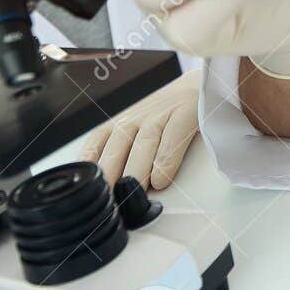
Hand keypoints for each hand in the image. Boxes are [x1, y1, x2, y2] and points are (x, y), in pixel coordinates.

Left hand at [81, 70, 200, 189]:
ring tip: (134, 194)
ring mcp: (160, 113)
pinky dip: (166, 160)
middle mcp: (135, 118)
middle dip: (110, 178)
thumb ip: (121, 156)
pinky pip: (173, 137)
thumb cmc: (165, 115)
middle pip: (117, 149)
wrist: (198, 86)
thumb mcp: (135, 129)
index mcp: (118, 124)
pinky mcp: (186, 111)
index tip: (90, 194)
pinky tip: (161, 179)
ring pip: (143, 143)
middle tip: (110, 204)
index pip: (94, 147)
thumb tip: (109, 190)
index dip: (90, 171)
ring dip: (136, 172)